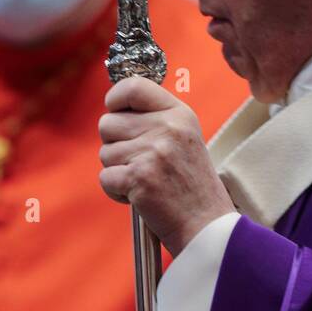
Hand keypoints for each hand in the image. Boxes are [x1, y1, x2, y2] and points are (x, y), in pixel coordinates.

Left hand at [99, 76, 234, 256]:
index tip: (116, 110)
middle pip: (108, 122)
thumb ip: (156, 118)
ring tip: (145, 179)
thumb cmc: (192, 183)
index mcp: (179, 113)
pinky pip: (105, 177)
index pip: (134, 86)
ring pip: (105, 152)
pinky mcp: (139, 178)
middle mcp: (167, 128)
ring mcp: (153, 153)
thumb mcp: (186, 137)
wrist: (206, 223)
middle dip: (115, 143)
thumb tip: (116, 107)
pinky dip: (116, 191)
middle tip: (138, 160)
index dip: (116, 98)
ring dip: (117, 170)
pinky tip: (139, 195)